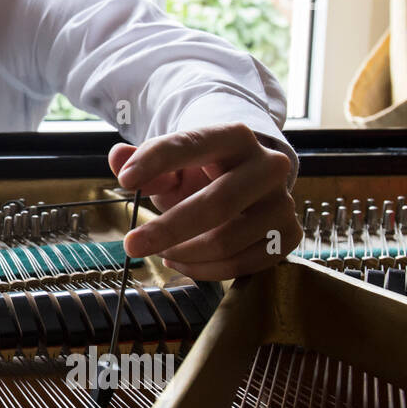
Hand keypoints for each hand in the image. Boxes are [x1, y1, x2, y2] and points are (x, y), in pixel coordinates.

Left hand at [108, 122, 300, 280]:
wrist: (247, 182)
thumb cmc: (202, 171)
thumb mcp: (172, 163)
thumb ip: (143, 159)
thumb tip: (118, 158)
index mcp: (235, 137)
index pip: (192, 144)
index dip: (156, 161)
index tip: (124, 181)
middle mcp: (268, 166)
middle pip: (216, 204)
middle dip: (167, 229)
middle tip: (131, 245)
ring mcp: (283, 203)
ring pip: (227, 241)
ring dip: (183, 253)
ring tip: (162, 251)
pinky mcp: (288, 235)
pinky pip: (241, 265)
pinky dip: (203, 270)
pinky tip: (183, 262)